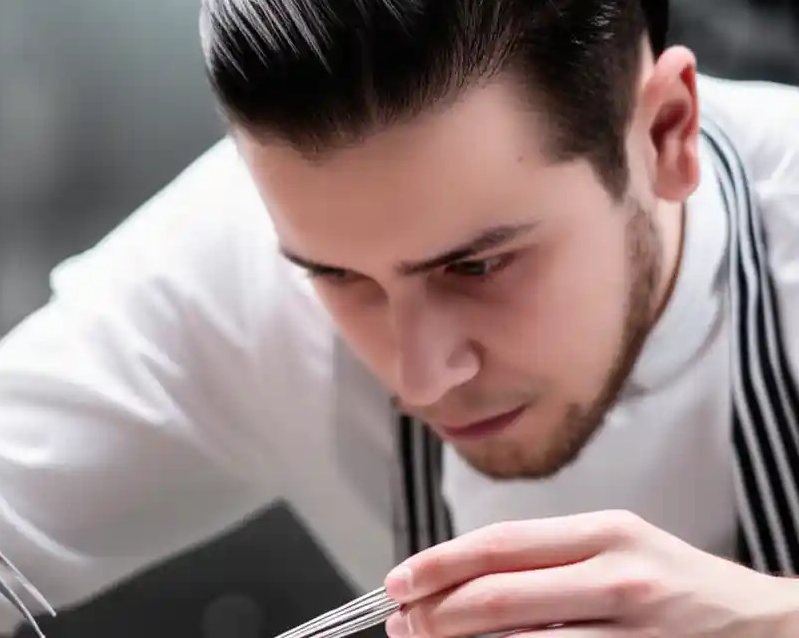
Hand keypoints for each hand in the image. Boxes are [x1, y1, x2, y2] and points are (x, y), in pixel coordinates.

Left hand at [381, 510, 798, 636]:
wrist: (767, 629)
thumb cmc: (677, 587)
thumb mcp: (617, 548)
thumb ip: (546, 559)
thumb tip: (459, 577)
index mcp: (604, 532)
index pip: (498, 545)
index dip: (437, 564)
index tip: (398, 581)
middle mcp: (617, 576)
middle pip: (496, 595)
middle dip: (435, 613)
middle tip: (402, 624)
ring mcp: (631, 630)